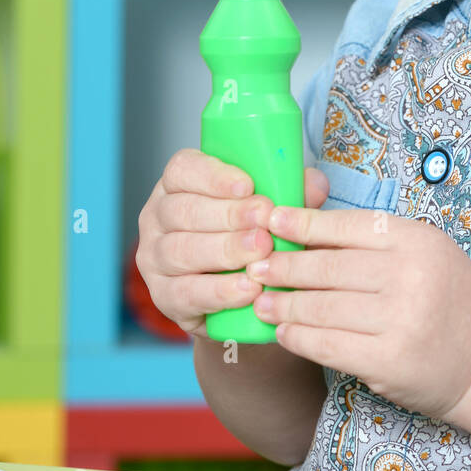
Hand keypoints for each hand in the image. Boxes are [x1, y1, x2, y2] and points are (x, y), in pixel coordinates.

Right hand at [136, 148, 330, 338]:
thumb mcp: (274, 211)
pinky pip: (186, 293)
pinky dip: (220, 291)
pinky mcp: (164, 296)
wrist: (243, 301)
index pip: (183, 169)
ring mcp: (155, 258)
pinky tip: (249, 288)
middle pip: (183, 211)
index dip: (212, 176)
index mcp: (179, 184)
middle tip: (265, 220)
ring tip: (262, 251)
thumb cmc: (256, 237)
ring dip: (225, 251)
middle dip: (228, 215)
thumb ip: (291, 193)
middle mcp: (157, 216)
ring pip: (182, 251)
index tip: (248, 185)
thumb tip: (315, 182)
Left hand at [244, 202, 470, 421]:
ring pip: (322, 307)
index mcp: (416, 240)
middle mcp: (409, 276)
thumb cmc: (452, 300)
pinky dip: (299, 337)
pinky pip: (329, 345)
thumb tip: (308, 231)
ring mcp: (400, 320)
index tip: (270, 220)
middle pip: (327, 267)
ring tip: (261, 301)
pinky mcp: (389, 361)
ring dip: (284, 304)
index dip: (302, 223)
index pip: (346, 226)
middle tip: (252, 265)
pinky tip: (283, 332)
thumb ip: (376, 241)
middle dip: (283, 266)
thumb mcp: (427, 252)